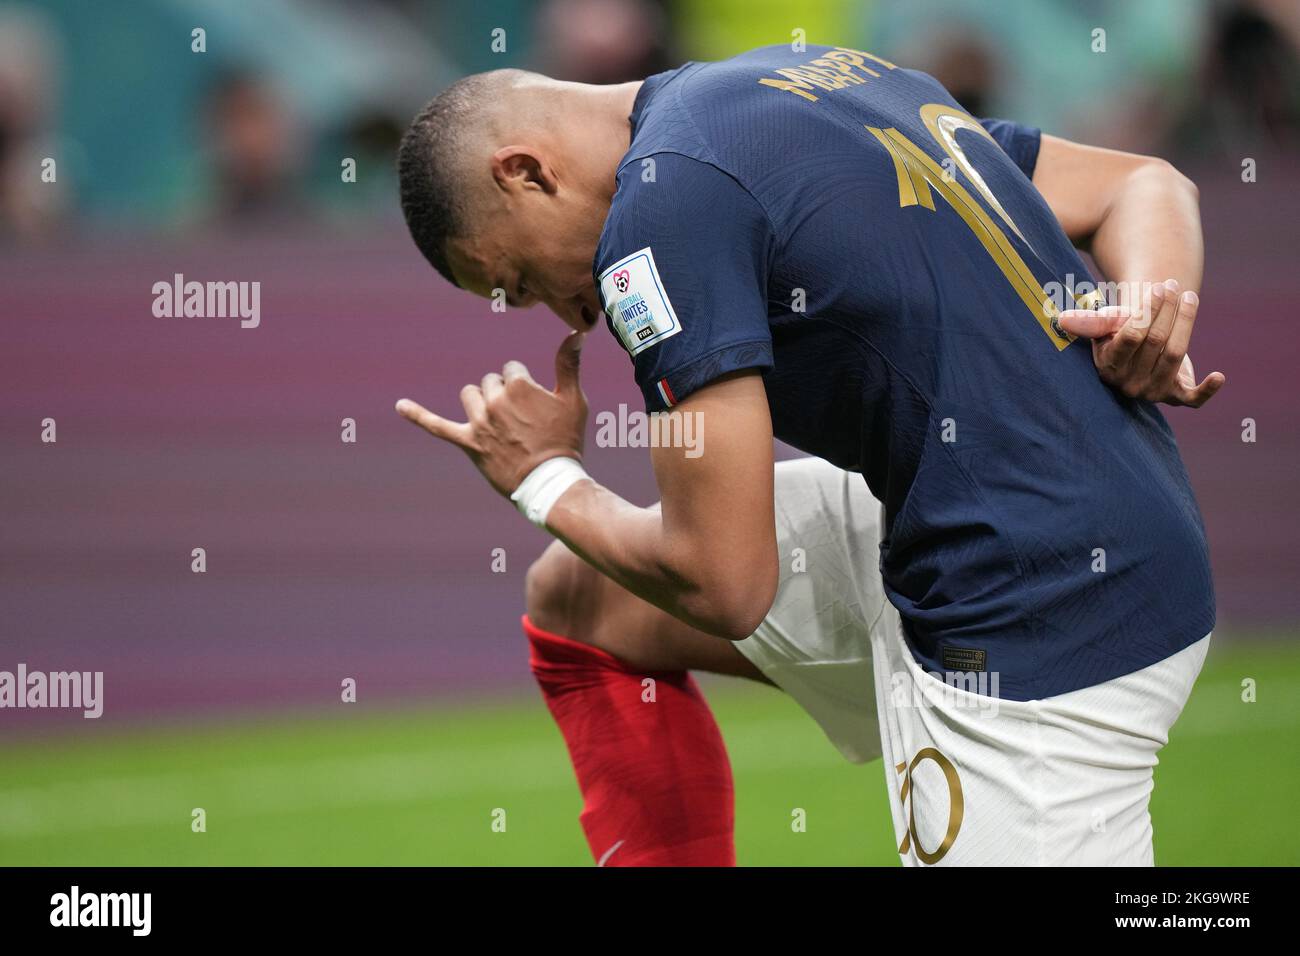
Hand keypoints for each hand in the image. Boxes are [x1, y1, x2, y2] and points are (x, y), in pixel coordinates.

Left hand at [395, 331, 587, 495]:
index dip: (524, 385)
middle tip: (521, 419)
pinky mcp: (468, 443)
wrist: (550, 482)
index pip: (511, 369)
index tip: (536, 406)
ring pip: (470, 395)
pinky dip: (417, 415)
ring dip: (480, 401)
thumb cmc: (565, 440)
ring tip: (496, 419)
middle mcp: (495, 400)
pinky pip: (436, 426)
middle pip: (490, 381)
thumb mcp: (573, 400)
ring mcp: (478, 422)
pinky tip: (399, 406)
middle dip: (503, 394)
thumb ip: (569, 364)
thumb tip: (576, 332)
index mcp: (518, 385)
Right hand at [1057, 280, 1224, 406]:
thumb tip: (1062, 320)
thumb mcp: (1105, 325)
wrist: (1139, 345)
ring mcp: (1153, 392)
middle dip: (1167, 310)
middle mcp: (1129, 384)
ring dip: (1185, 321)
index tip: (1157, 289)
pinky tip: (1219, 376)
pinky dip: (1208, 389)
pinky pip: (1193, 399)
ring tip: (1188, 297)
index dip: (1147, 311)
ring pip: (1175, 354)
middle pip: (1157, 342)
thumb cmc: (1118, 330)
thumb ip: (1089, 322)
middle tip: (1172, 286)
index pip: (1131, 337)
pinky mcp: (1176, 397)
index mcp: (1108, 367)